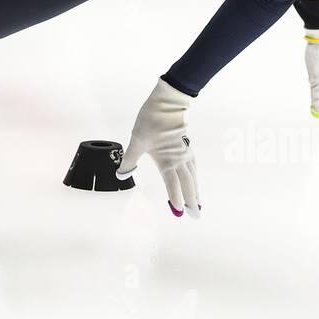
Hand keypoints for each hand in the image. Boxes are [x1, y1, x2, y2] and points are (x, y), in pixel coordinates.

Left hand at [117, 78, 199, 218]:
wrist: (167, 103)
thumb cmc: (152, 120)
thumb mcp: (137, 141)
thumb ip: (129, 159)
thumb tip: (121, 174)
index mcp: (167, 160)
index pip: (172, 184)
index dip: (175, 199)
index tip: (178, 212)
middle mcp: (179, 159)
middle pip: (187, 184)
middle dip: (191, 201)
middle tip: (195, 216)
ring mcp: (185, 153)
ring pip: (193, 176)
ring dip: (195, 191)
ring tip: (198, 204)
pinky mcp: (186, 146)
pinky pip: (193, 167)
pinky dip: (195, 177)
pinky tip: (194, 180)